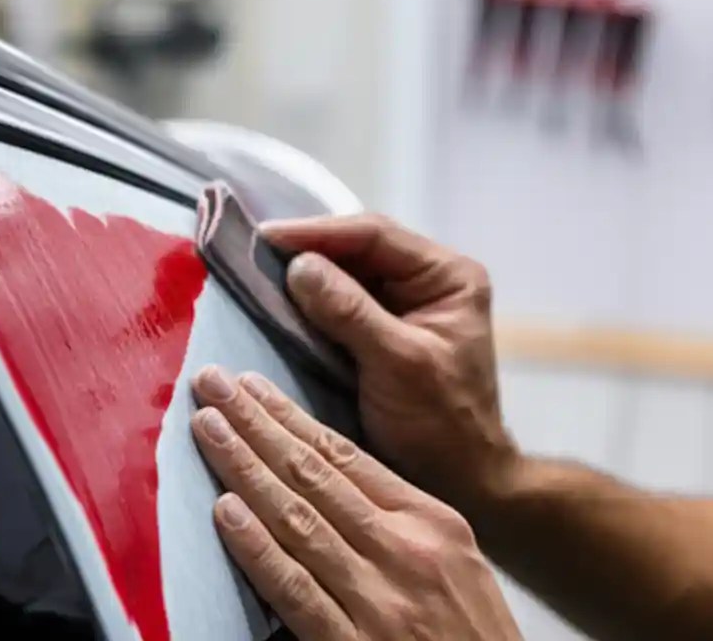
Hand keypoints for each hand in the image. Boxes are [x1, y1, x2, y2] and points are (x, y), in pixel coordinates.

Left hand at [190, 367, 520, 640]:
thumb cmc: (472, 634)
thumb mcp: (454, 561)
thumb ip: (394, 521)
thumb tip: (321, 478)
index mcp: (431, 521)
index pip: (344, 455)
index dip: (289, 416)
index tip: (249, 385)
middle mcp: (405, 550)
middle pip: (313, 473)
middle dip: (255, 423)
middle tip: (210, 383)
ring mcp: (380, 599)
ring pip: (297, 518)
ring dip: (244, 467)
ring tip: (206, 427)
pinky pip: (295, 589)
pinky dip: (257, 548)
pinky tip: (225, 512)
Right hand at [261, 214, 517, 508]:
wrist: (459, 480)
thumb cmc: (441, 425)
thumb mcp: (397, 363)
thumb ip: (350, 311)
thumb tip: (299, 265)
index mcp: (447, 277)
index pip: (374, 234)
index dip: (317, 232)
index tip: (266, 237)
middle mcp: (427, 280)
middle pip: (356, 248)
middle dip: (307, 249)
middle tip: (253, 250)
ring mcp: (403, 304)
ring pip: (344, 272)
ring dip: (303, 274)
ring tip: (256, 269)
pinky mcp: (380, 330)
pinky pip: (337, 302)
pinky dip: (307, 301)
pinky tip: (277, 300)